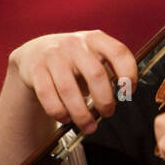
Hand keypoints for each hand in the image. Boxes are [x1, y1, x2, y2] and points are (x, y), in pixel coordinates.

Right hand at [8, 31, 137, 133]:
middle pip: (96, 75)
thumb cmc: (74, 59)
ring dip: (81, 114)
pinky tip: (66, 119)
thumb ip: (110, 69)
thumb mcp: (93, 55)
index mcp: (96, 39)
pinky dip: (58, 111)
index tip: (129, 92)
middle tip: (108, 113)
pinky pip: (47, 95)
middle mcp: (75, 44)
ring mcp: (53, 55)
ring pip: (69, 89)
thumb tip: (126, 94)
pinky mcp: (34, 69)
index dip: (129, 74)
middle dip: (105, 100)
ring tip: (89, 126)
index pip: (119, 53)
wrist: (34, 52)